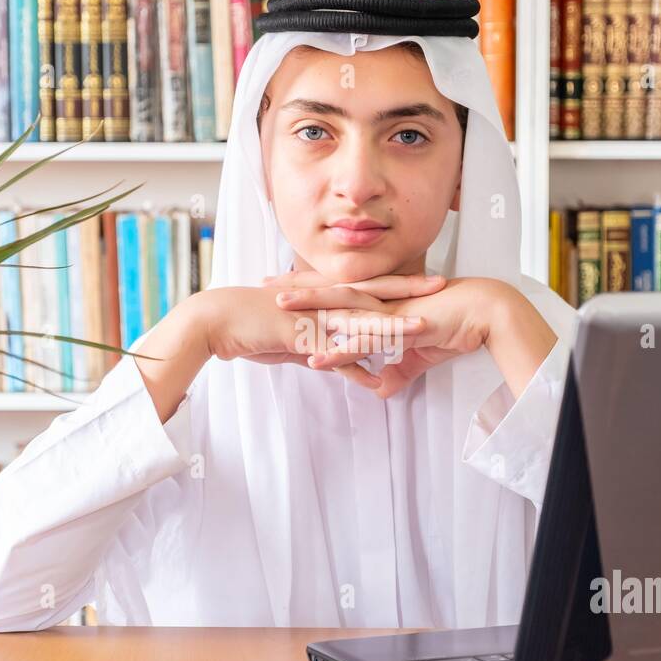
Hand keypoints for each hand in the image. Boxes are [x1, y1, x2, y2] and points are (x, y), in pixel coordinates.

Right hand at [193, 284, 429, 386]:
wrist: (218, 321)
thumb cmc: (253, 326)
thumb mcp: (294, 337)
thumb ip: (321, 349)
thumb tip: (342, 364)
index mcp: (323, 294)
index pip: (368, 284)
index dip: (400, 281)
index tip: (429, 278)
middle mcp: (321, 300)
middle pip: (372, 294)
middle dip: (408, 290)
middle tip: (443, 286)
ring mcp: (311, 316)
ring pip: (357, 320)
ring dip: (389, 326)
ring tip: (420, 330)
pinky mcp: (298, 335)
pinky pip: (331, 354)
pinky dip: (354, 369)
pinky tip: (376, 382)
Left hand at [274, 276, 504, 396]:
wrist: (487, 315)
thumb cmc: (457, 327)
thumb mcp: (421, 355)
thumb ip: (398, 369)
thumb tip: (381, 388)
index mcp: (384, 301)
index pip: (340, 291)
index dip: (311, 287)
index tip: (283, 284)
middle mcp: (382, 301)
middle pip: (332, 291)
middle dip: (297, 288)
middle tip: (263, 284)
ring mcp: (391, 313)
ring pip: (343, 309)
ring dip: (310, 310)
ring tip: (278, 310)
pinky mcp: (403, 330)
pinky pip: (366, 342)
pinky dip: (340, 352)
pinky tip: (317, 360)